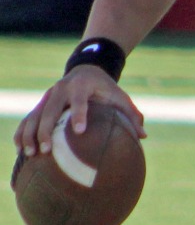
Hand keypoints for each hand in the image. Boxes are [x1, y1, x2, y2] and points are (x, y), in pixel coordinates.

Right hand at [13, 67, 145, 159]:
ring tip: (31, 154)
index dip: (79, 115)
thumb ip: (132, 115)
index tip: (80, 131)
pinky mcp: (40, 104)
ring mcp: (47, 96)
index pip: (79, 101)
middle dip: (46, 130)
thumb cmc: (106, 88)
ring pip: (34, 115)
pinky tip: (21, 150)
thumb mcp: (121, 97)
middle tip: (48, 150)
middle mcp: (60, 89)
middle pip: (50, 110)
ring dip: (30, 134)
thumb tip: (143, 136)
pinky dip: (23, 133)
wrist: (86, 70)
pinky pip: (28, 119)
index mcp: (81, 85)